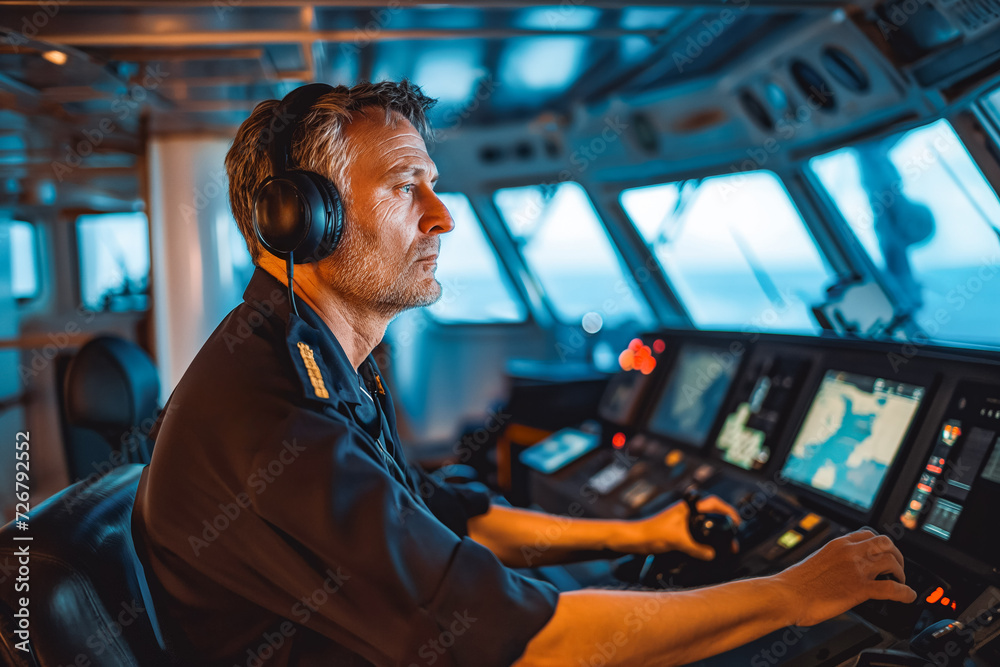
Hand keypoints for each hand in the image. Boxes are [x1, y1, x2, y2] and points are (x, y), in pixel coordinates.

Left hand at [634, 495, 740, 560]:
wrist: (634, 539)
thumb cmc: (651, 533)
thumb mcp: (678, 541)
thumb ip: (697, 548)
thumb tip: (712, 555)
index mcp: (687, 507)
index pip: (713, 503)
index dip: (728, 511)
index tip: (736, 523)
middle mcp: (686, 511)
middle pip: (712, 514)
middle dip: (724, 524)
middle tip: (733, 538)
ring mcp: (682, 521)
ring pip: (704, 524)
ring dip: (715, 533)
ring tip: (724, 545)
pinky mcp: (678, 530)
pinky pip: (697, 533)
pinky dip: (705, 540)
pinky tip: (708, 550)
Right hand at [773, 530, 917, 626]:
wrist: (787, 594)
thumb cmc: (794, 583)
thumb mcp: (815, 561)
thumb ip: (832, 561)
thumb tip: (839, 570)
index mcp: (837, 544)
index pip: (867, 534)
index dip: (880, 544)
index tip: (883, 553)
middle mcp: (850, 552)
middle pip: (885, 543)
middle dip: (896, 555)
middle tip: (897, 567)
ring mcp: (856, 569)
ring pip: (891, 561)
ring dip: (901, 573)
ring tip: (901, 582)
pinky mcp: (860, 589)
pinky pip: (892, 588)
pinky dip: (906, 593)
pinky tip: (908, 596)